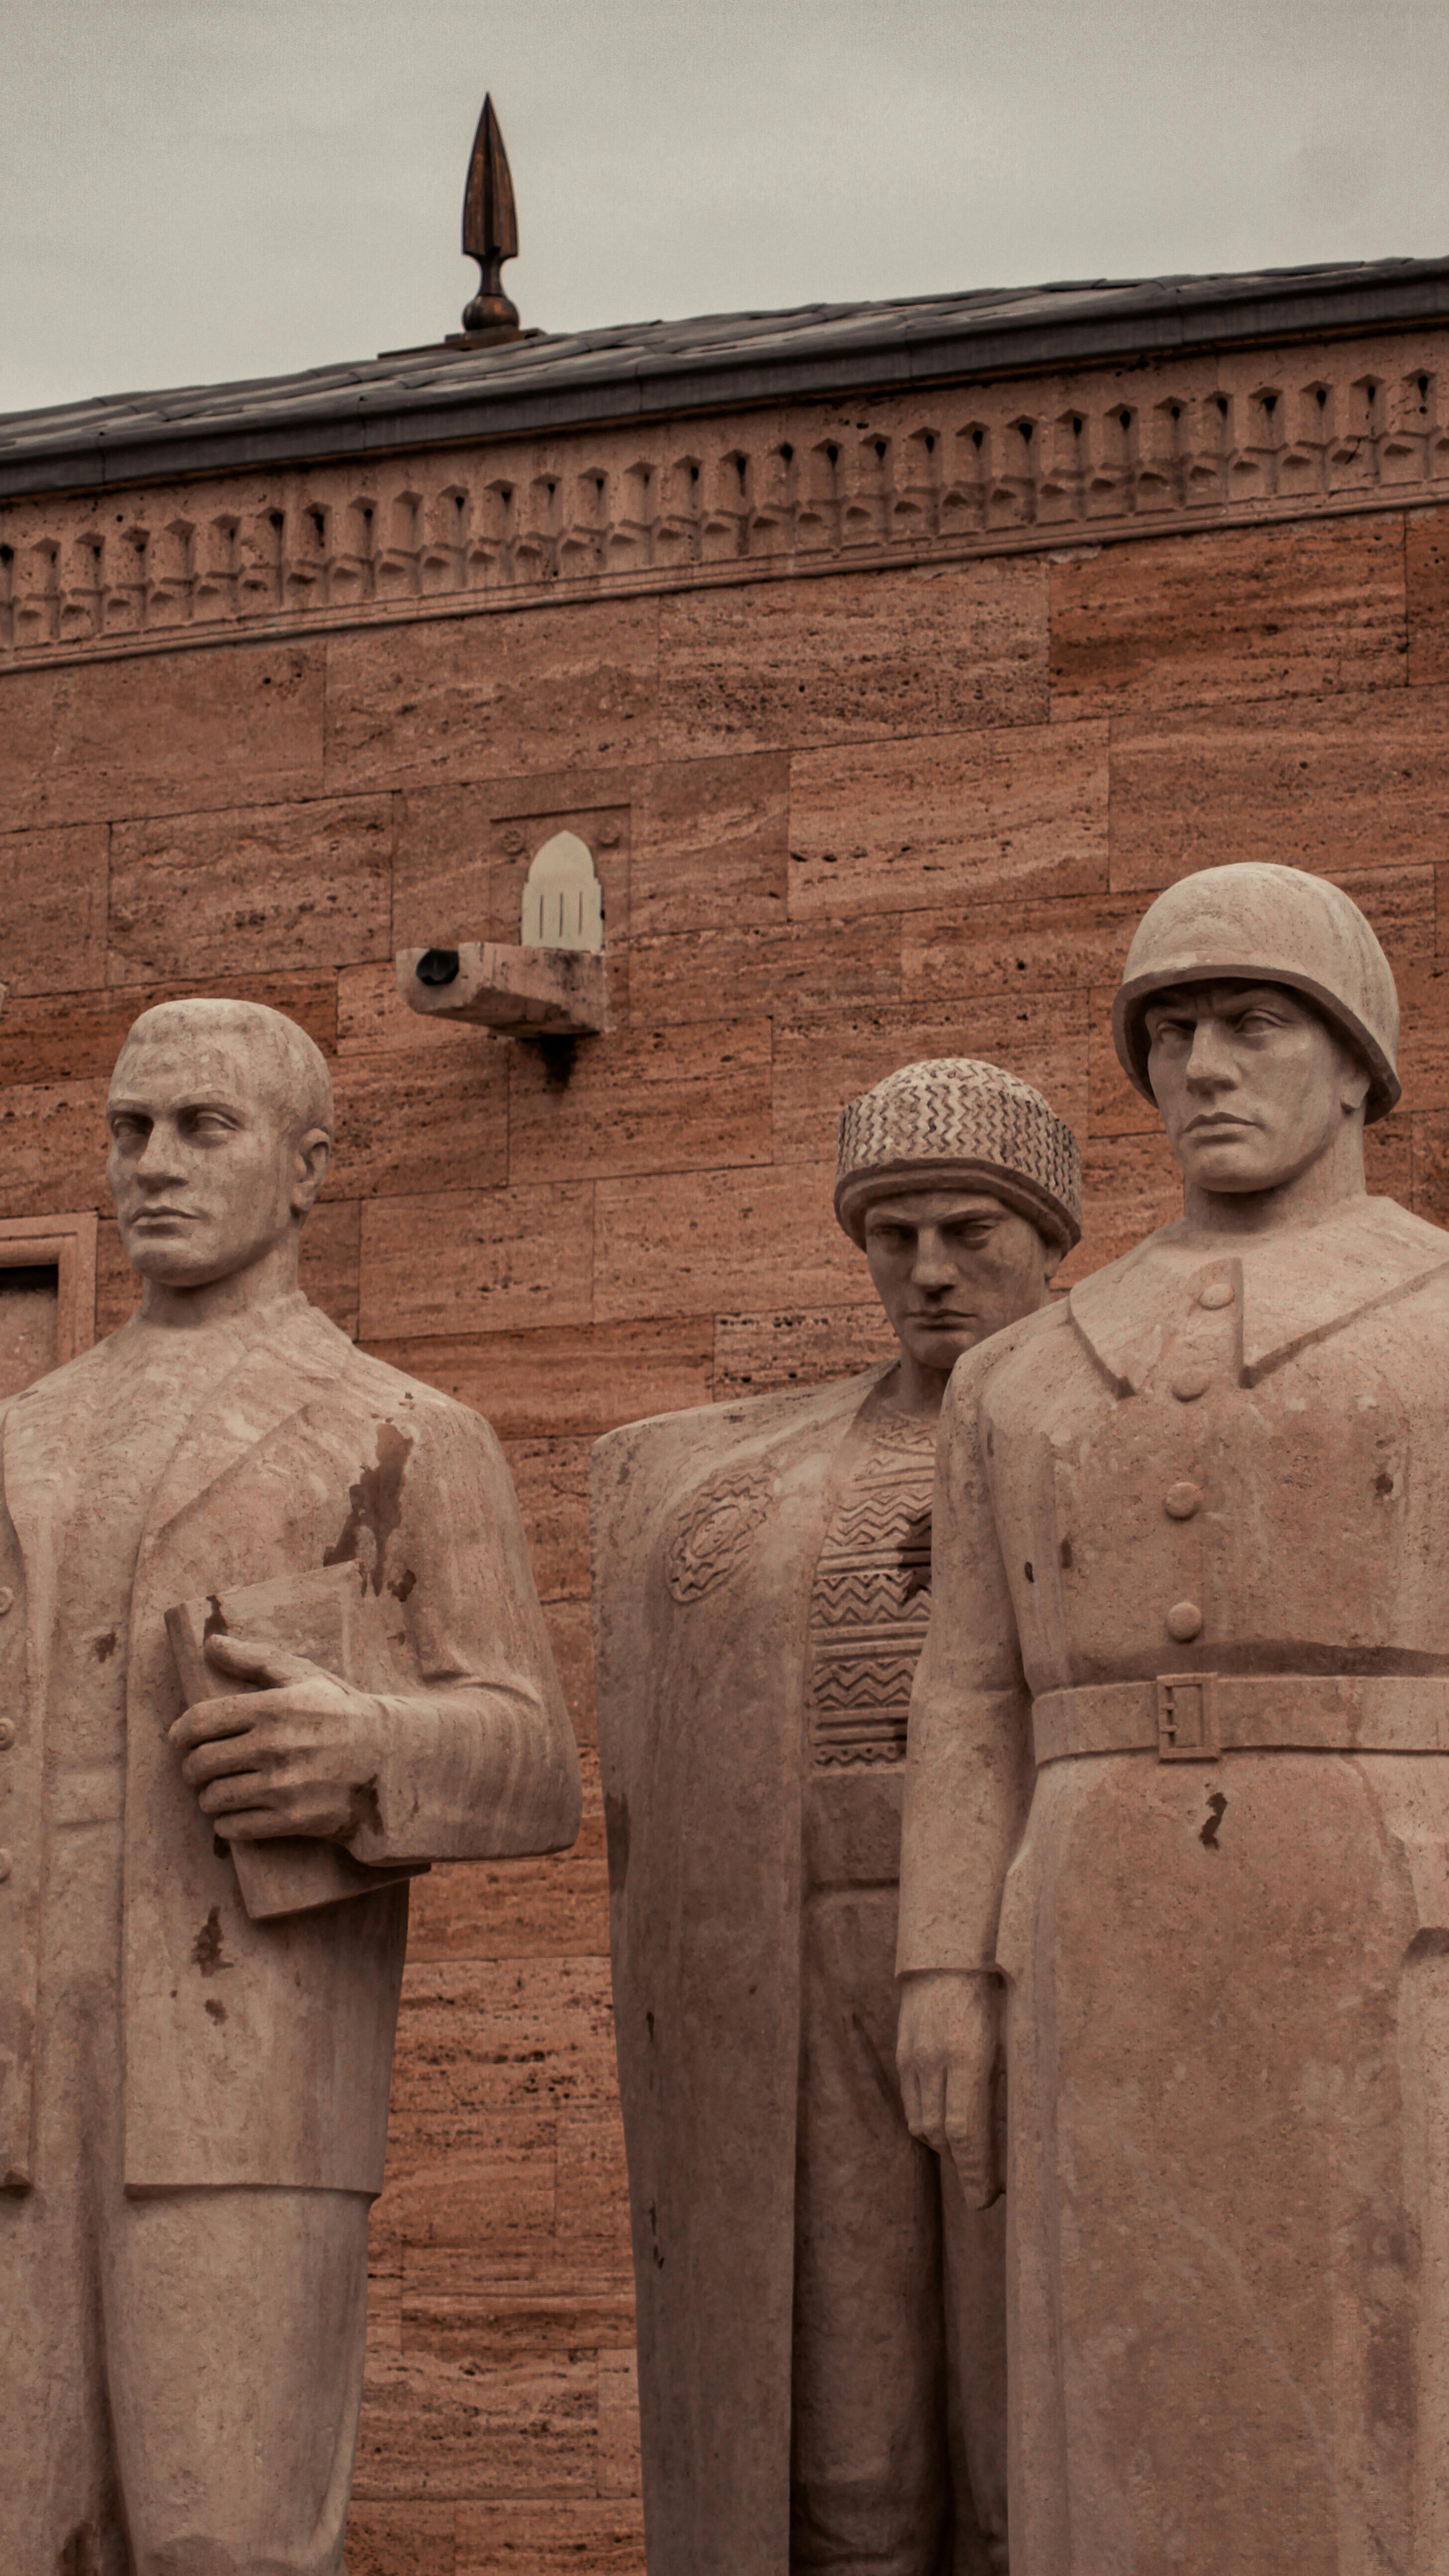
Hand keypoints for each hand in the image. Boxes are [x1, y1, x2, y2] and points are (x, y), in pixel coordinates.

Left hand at [169, 1633, 388, 1842]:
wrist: (390, 1760)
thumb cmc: (341, 1714)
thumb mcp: (304, 1677)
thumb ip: (255, 1660)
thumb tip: (210, 1643)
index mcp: (273, 1707)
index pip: (200, 1721)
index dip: (179, 1733)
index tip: (177, 1740)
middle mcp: (274, 1746)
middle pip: (201, 1762)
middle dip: (191, 1767)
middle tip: (198, 1768)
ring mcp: (284, 1785)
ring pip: (214, 1797)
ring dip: (207, 1797)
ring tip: (216, 1791)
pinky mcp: (293, 1819)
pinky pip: (235, 1827)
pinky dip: (225, 1823)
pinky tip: (234, 1814)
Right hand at [897, 1968, 1002, 2207]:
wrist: (948, 1953)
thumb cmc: (995, 1991)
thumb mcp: (1014, 2032)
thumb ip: (1012, 2078)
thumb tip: (1027, 2130)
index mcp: (967, 2054)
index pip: (965, 2130)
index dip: (976, 2171)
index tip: (986, 2200)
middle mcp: (934, 2059)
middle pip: (941, 2135)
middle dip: (965, 2167)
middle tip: (986, 2188)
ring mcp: (913, 2057)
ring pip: (923, 2124)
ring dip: (947, 2149)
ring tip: (972, 2159)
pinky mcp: (903, 2054)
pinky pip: (913, 2104)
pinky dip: (931, 2126)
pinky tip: (950, 2128)